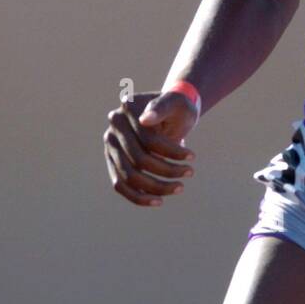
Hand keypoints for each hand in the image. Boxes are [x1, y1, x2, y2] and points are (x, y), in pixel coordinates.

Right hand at [103, 90, 196, 207]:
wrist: (170, 113)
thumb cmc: (176, 106)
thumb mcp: (176, 102)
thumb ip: (161, 106)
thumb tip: (144, 120)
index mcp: (127, 109)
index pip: (148, 139)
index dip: (171, 151)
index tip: (192, 156)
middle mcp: (114, 128)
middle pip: (138, 159)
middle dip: (167, 170)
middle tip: (190, 172)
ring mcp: (111, 146)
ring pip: (129, 176)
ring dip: (156, 187)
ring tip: (180, 187)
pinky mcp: (113, 161)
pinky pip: (120, 185)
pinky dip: (139, 197)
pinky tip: (159, 201)